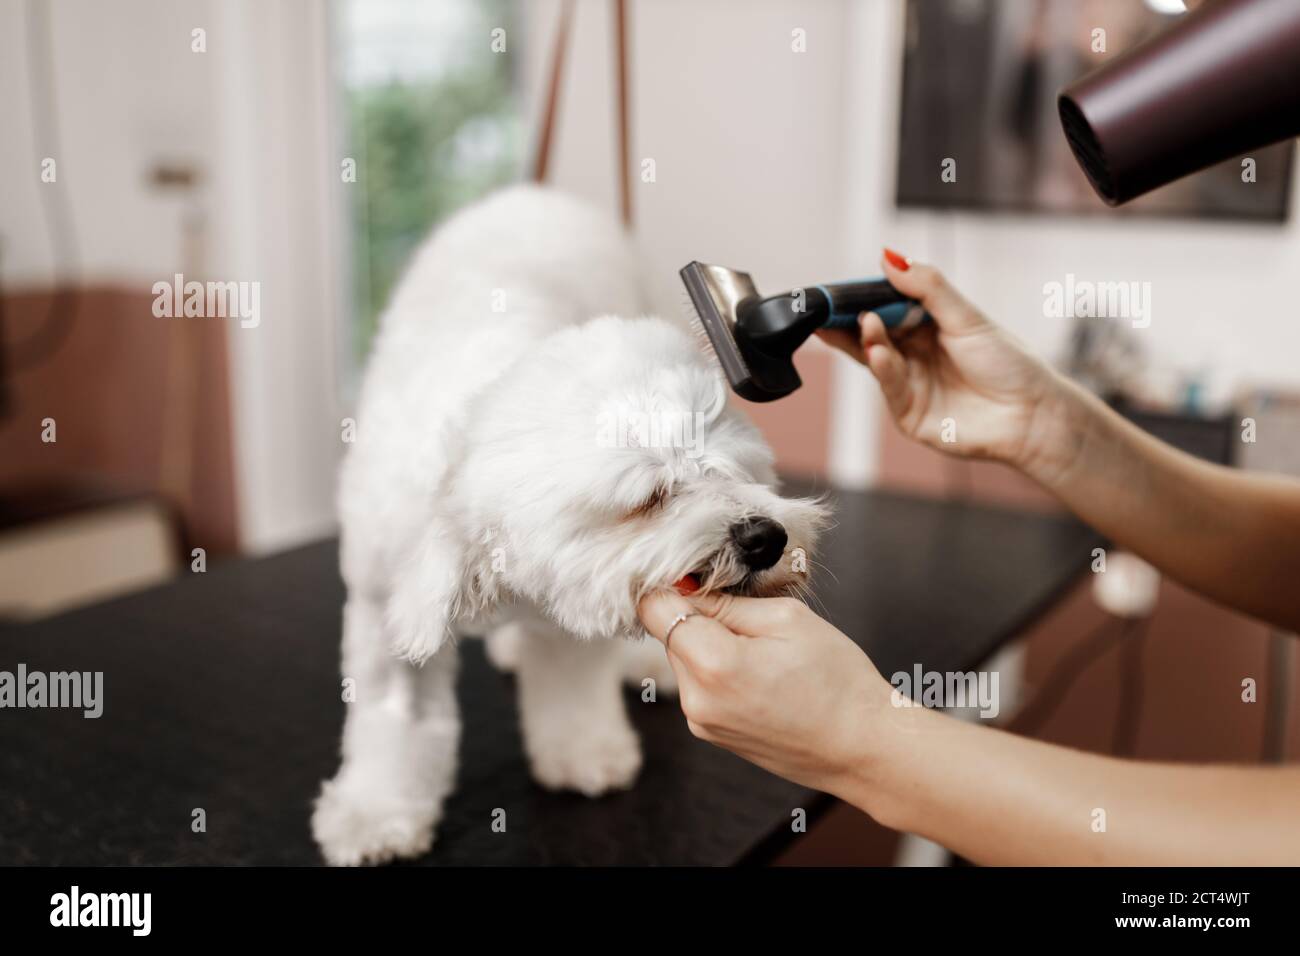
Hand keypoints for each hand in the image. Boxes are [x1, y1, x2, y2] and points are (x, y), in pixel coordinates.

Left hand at [637, 589, 892, 794]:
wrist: (863, 749)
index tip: (694, 575)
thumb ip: (727, 602)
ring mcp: (701, 722)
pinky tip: (762, 676)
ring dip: (710, 645)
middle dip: (699, 616)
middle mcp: (696, 699)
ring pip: (685, 660)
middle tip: (751, 617)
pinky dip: (720, 671)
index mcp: (712, 664)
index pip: (654, 609)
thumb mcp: (787, 619)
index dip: (669, 584)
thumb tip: (684, 587)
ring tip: (764, 652)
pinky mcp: (711, 734)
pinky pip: (700, 686)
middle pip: (669, 634)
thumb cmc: (838, 682)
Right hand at [816, 250, 1080, 482]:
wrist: (1032, 414)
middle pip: (870, 334)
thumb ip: (926, 287)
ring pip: (874, 359)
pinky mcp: (909, 415)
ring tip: (867, 325)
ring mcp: (909, 386)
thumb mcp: (966, 316)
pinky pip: (888, 388)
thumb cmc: (1008, 364)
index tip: (838, 288)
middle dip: (848, 321)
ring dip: (867, 340)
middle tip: (827, 308)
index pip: (884, 307)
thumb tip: (889, 257)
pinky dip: (882, 368)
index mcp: (926, 328)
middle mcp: (913, 355)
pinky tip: (880, 353)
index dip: (861, 298)